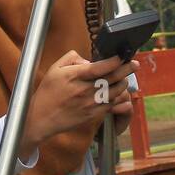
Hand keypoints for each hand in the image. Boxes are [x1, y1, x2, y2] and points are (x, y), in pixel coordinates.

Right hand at [21, 51, 137, 158]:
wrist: (41, 118)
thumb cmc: (48, 92)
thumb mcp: (54, 69)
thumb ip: (72, 58)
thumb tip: (87, 59)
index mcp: (74, 77)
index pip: (99, 67)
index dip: (114, 61)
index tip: (121, 56)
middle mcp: (84, 90)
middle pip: (112, 78)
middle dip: (126, 69)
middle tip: (133, 63)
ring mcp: (90, 104)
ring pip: (115, 92)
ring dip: (123, 83)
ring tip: (125, 77)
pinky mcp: (93, 114)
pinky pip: (111, 105)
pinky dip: (118, 97)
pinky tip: (119, 92)